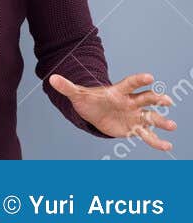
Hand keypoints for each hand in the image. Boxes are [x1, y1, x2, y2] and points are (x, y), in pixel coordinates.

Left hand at [50, 72, 175, 150]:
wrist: (94, 112)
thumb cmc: (89, 101)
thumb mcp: (77, 94)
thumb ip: (67, 86)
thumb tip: (51, 78)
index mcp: (118, 91)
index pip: (130, 83)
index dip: (139, 80)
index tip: (150, 77)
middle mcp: (130, 102)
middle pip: (146, 99)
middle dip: (157, 99)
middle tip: (168, 101)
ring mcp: (134, 115)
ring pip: (151, 117)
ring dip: (161, 121)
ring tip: (171, 125)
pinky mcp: (134, 128)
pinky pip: (147, 135)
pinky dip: (156, 141)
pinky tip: (166, 145)